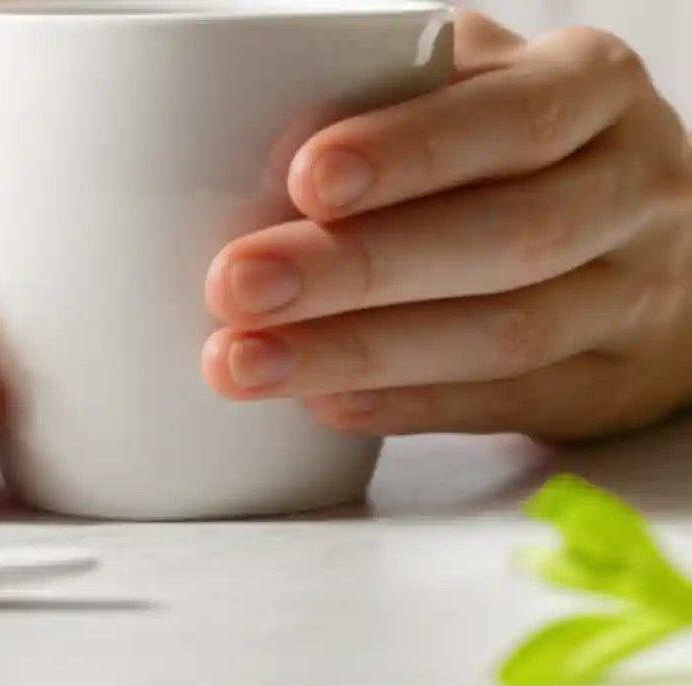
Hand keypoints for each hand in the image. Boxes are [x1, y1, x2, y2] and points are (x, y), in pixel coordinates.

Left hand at [203, 12, 691, 441]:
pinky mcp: (610, 384)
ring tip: (244, 361)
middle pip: (509, 238)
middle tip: (236, 285)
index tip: (306, 180)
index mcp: (594, 88)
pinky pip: (504, 403)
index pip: (515, 119)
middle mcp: (634, 189)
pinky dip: (405, 406)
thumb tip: (249, 148)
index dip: (413, 152)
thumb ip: (393, 95)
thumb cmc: (515, 147)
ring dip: (360, 353)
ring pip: (505, 336)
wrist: (642, 245)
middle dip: (359, 268)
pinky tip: (323, 404)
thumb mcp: (475, 86)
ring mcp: (635, 296)